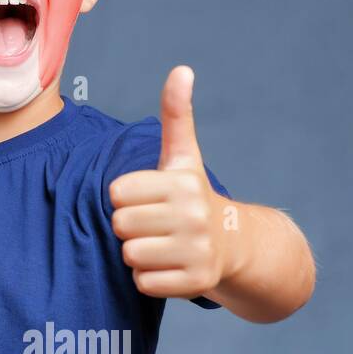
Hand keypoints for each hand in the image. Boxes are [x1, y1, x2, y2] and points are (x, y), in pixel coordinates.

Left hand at [108, 66, 234, 297]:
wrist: (235, 244)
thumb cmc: (192, 196)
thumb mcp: (184, 156)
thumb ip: (176, 115)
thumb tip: (181, 69)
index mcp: (182, 183)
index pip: (117, 193)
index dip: (125, 197)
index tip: (147, 198)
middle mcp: (193, 216)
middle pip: (120, 225)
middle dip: (129, 226)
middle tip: (153, 224)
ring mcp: (197, 251)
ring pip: (130, 255)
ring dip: (138, 253)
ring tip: (161, 244)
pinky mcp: (196, 283)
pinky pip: (143, 282)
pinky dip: (149, 278)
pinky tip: (169, 266)